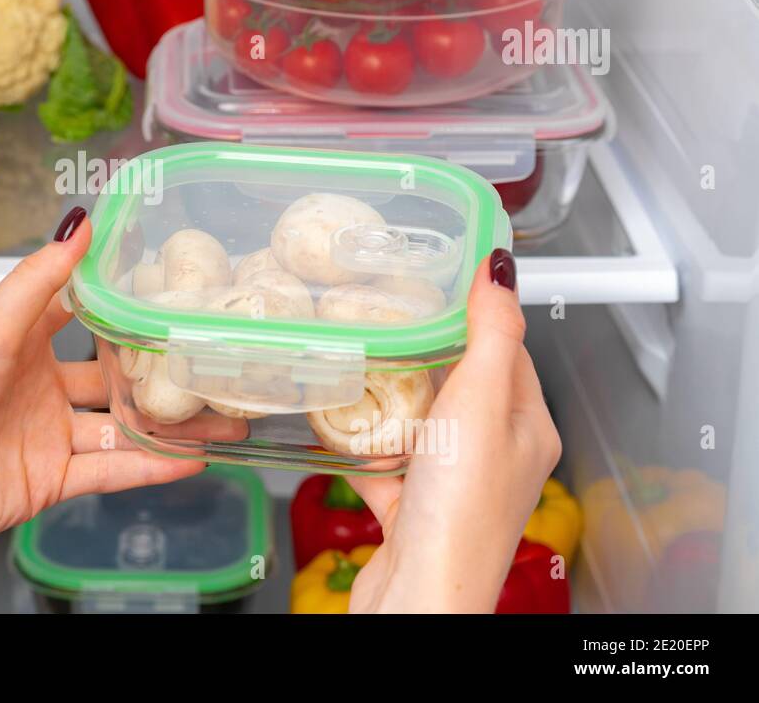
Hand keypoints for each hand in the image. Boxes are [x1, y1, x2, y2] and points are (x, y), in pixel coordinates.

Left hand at [0, 207, 203, 570]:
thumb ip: (40, 279)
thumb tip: (80, 222)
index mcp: (21, 342)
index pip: (83, 313)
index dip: (125, 302)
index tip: (175, 289)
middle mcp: (39, 386)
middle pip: (114, 376)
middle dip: (162, 372)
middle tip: (216, 362)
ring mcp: (47, 436)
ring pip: (122, 426)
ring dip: (171, 424)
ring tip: (226, 417)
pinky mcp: (50, 482)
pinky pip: (112, 471)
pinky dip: (152, 467)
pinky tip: (195, 459)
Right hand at [344, 249, 561, 612]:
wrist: (419, 595)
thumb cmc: (459, 510)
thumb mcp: (480, 402)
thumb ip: (489, 332)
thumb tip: (501, 266)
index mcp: (526, 427)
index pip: (506, 350)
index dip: (475, 313)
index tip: (439, 279)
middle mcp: (494, 455)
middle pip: (457, 384)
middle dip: (419, 352)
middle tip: (382, 316)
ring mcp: (450, 484)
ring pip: (418, 423)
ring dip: (386, 398)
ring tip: (355, 363)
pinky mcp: (410, 510)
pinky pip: (383, 463)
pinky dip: (360, 445)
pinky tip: (335, 429)